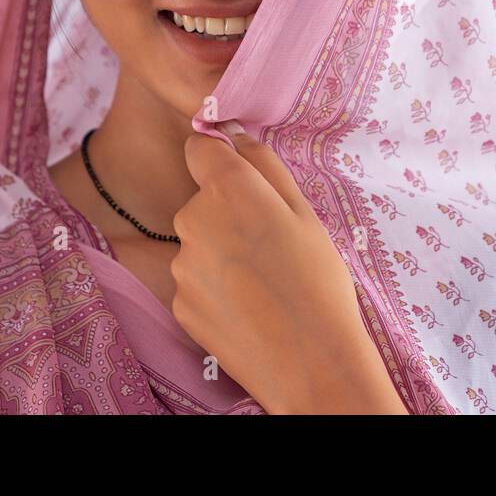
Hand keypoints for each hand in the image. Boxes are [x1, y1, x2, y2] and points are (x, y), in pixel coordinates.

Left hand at [174, 126, 408, 413]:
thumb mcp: (305, 212)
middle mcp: (193, 220)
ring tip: (264, 281)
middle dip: (229, 212)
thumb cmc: (317, 281)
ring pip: (200, 242)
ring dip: (222, 252)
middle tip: (271, 243)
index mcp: (227, 188)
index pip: (200, 146)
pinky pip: (196, 280)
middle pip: (202, 199)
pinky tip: (249, 306)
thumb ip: (264, 165)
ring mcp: (182, 265)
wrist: (310, 362)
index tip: (245, 180)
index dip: (221, 158)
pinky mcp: (179, 303)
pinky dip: (217, 287)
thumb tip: (235, 133)